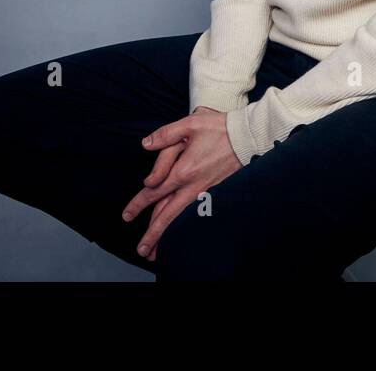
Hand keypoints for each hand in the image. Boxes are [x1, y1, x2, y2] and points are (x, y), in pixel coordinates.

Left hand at [121, 106, 243, 261]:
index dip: (139, 204)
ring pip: (181, 219)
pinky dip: (184, 227)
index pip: (155, 191)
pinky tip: (178, 236)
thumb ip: (165, 135)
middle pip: (167, 215)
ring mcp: (205, 191)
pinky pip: (194, 214)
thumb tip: (145, 145)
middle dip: (152, 234)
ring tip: (155, 252)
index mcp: (184, 169)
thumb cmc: (220, 128)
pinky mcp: (215, 192)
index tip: (127, 216)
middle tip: (141, 250)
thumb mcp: (189, 124)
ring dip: (167, 236)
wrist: (248, 137)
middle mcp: (193, 185)